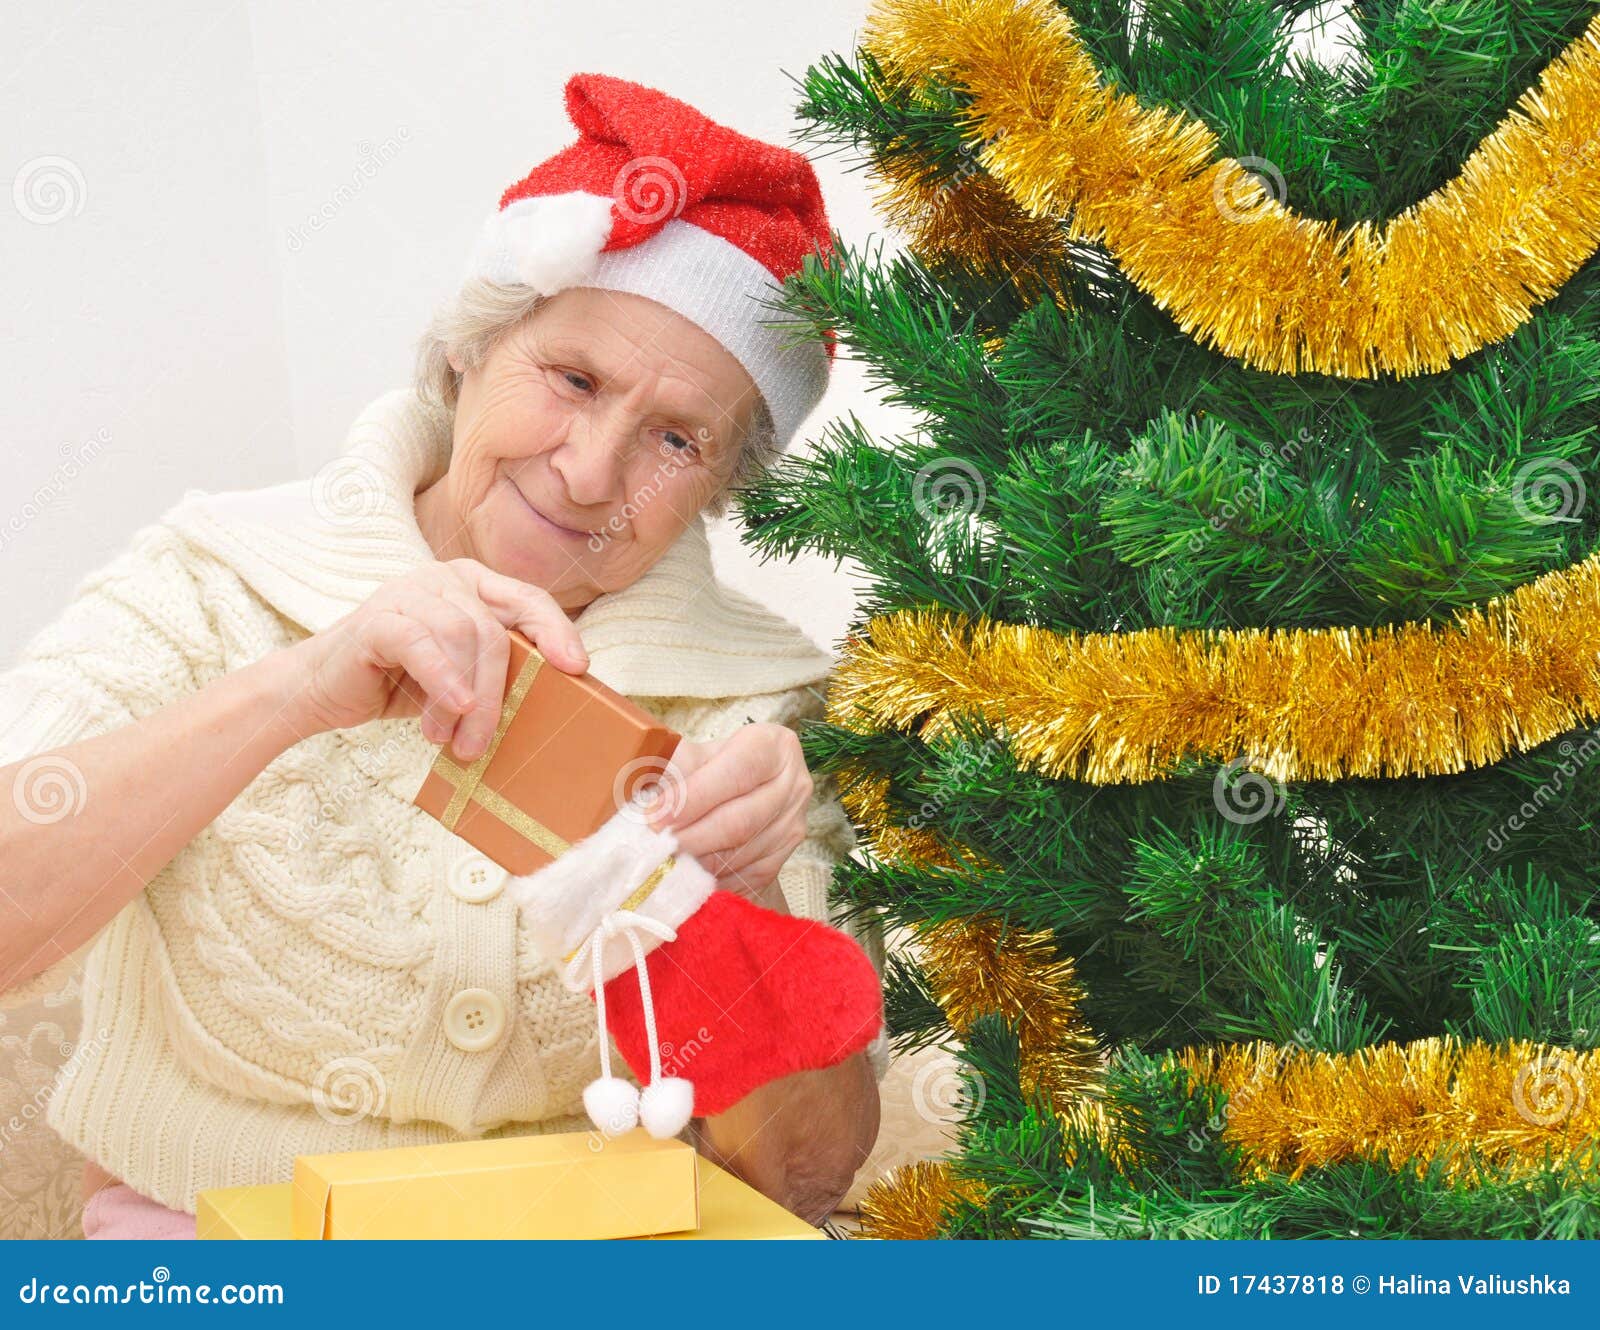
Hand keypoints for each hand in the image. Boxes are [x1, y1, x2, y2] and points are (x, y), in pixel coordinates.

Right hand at [278, 557, 589, 759]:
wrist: (321, 691)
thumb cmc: (400, 684)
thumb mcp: (460, 676)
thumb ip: (498, 670)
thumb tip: (557, 698)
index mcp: (473, 585)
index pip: (529, 600)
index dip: (557, 631)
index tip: (577, 668)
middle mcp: (444, 579)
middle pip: (494, 631)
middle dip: (497, 692)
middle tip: (485, 741)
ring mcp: (408, 593)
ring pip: (462, 639)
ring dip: (465, 700)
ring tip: (453, 741)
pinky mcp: (378, 618)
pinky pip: (421, 645)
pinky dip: (442, 681)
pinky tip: (451, 712)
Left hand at [645, 723, 813, 909]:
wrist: (748, 786)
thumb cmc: (716, 766)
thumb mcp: (697, 754)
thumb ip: (674, 766)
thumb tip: (642, 790)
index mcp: (771, 746)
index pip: (736, 773)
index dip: (694, 798)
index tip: (657, 816)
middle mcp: (793, 784)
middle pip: (741, 820)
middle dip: (693, 837)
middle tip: (657, 846)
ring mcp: (793, 823)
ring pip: (743, 853)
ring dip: (700, 864)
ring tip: (667, 862)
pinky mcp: (785, 856)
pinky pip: (748, 877)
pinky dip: (715, 881)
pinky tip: (690, 877)